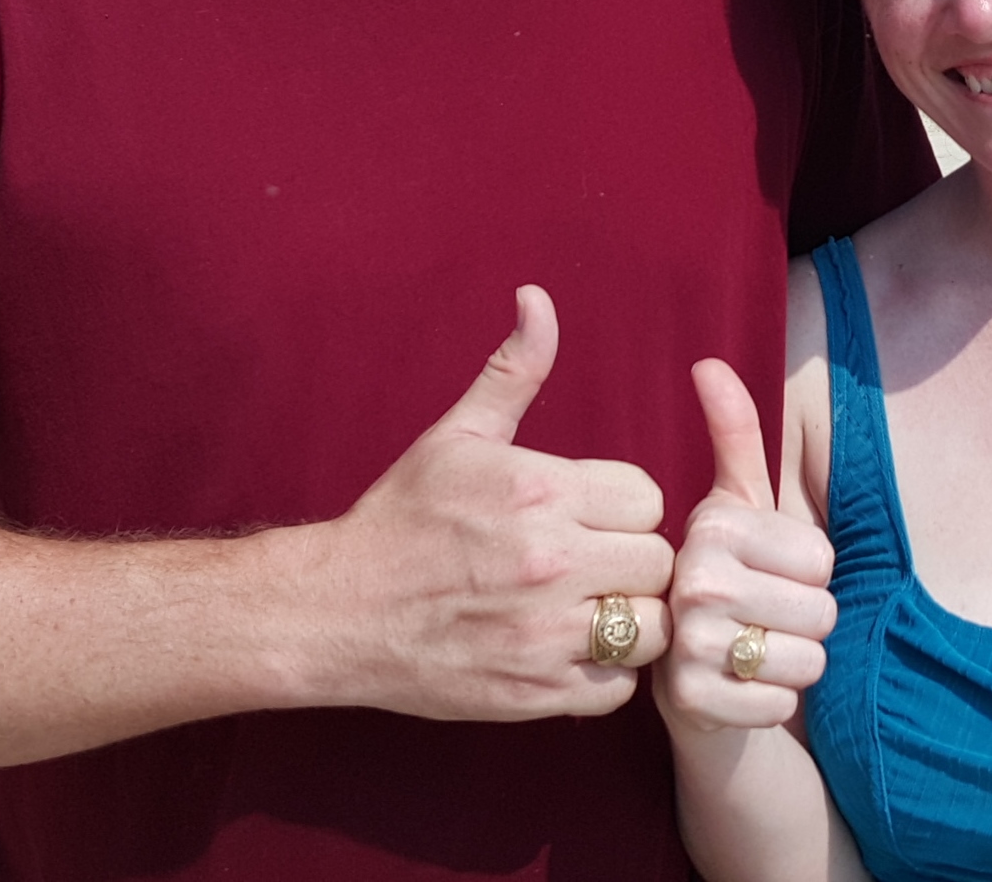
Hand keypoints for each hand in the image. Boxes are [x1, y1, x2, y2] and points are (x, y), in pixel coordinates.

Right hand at [306, 285, 672, 720]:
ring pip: (651, 626)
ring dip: (631, 616)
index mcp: (538, 492)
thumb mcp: (457, 435)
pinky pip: (619, 688)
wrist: (334, 613)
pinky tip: (573, 648)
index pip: (647, 496)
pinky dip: (607, 672)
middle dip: (632, 557)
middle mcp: (550, 563)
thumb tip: (538, 298)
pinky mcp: (535, 694)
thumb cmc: (400, 518)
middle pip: (657, 560)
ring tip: (595, 605)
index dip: (625, 504)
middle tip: (596, 559)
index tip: (594, 512)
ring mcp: (545, 634)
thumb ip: (513, 370)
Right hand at [657, 360, 836, 732]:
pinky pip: (782, 705)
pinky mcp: (691, 704)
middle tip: (764, 614)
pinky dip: (773, 702)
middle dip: (806, 621)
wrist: (684, 672)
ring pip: (810, 663)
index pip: (823, 559)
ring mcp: (688, 645)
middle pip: (822, 613)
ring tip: (754, 648)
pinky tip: (741, 685)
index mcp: (712, 526)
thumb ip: (735, 432)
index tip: (767, 570)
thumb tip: (708, 363)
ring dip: (793, 664)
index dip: (808, 571)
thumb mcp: (737, 500)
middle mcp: (693, 580)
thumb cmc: (728, 572)